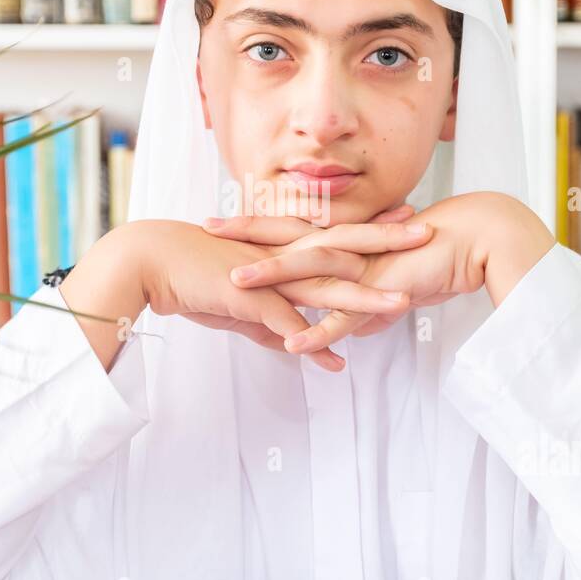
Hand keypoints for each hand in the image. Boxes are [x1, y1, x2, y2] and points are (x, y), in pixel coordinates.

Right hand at [130, 218, 426, 370]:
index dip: (375, 228)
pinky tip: (335, 361)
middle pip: (345, 248)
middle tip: (428, 232)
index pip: (338, 235)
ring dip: (366, 298)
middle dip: (388, 242)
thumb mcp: (246, 309)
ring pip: (326, 286)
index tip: (408, 218)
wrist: (152, 263)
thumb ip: (284, 331)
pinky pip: (287, 325)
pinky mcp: (249, 299)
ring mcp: (269, 277)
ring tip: (404, 303)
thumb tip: (325, 356)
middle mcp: (282, 257)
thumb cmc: (196, 279)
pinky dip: (311, 342)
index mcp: (283, 249)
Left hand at [220, 192, 555, 354]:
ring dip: (272, 276)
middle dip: (247, 233)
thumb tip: (353, 327)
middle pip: (289, 236)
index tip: (222, 219)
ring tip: (234, 282)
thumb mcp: (393, 284)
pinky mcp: (385, 289)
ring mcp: (365, 267)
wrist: (479, 243)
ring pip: (310, 270)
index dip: (258, 224)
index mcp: (349, 241)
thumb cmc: (439, 258)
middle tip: (206, 226)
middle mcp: (351, 247)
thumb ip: (368, 305)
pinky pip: (346, 315)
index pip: (294, 229)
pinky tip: (293, 345)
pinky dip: (320, 330)